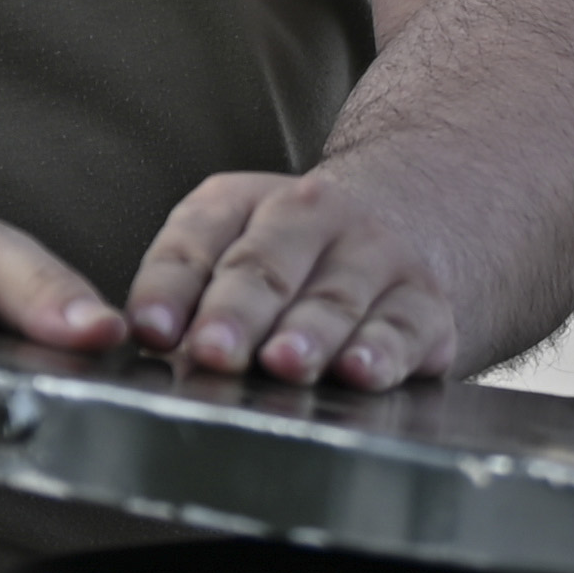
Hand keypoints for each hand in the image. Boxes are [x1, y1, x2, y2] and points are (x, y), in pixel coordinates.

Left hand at [125, 168, 461, 391]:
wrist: (405, 221)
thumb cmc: (290, 261)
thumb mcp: (229, 255)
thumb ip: (187, 308)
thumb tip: (150, 360)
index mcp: (242, 202)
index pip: (196, 239)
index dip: (168, 288)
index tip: (149, 329)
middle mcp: (311, 216)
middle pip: (265, 266)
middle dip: (237, 312)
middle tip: (212, 349)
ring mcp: (374, 254)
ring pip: (335, 298)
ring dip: (308, 333)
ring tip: (284, 362)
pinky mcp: (424, 303)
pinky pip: (403, 328)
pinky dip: (382, 352)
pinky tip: (359, 370)